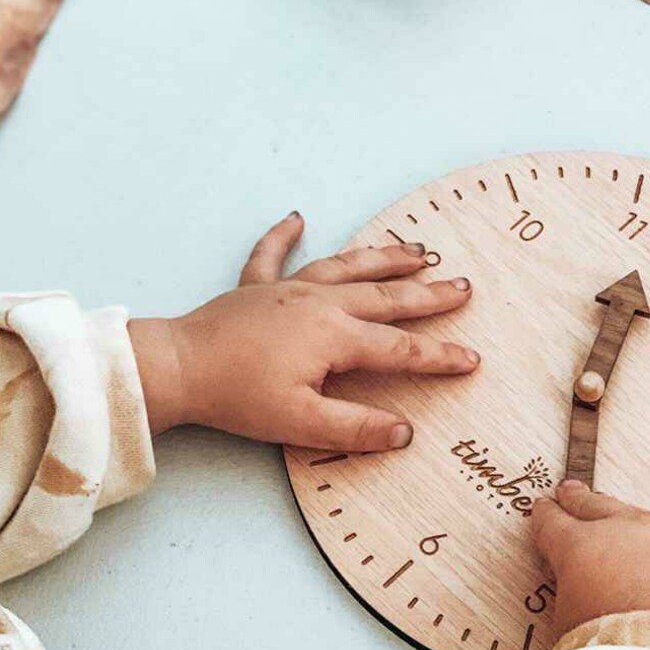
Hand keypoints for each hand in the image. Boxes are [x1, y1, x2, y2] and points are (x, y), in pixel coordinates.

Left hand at [128, 212, 478, 447]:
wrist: (178, 368)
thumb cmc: (237, 397)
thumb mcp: (301, 423)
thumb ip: (356, 428)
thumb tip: (403, 431)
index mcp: (335, 336)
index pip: (400, 348)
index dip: (439, 356)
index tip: (471, 359)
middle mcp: (319, 303)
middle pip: (385, 296)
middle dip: (428, 293)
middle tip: (462, 286)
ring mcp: (287, 290)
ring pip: (346, 266)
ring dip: (382, 257)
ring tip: (415, 250)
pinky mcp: (255, 289)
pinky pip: (273, 254)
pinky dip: (285, 235)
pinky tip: (297, 217)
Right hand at [532, 480, 649, 639]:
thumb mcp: (568, 623)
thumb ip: (571, 592)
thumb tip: (580, 588)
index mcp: (580, 547)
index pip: (553, 522)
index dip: (545, 516)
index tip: (544, 509)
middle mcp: (622, 530)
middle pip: (594, 505)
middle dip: (578, 499)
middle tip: (569, 491)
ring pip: (639, 517)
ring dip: (625, 520)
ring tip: (619, 522)